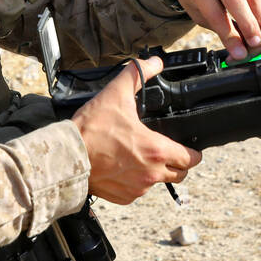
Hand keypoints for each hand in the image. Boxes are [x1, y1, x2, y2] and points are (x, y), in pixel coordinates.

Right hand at [71, 56, 202, 204]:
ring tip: (138, 156)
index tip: (188, 148)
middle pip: (179, 174)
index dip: (192, 152)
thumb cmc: (91, 128)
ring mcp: (138, 188)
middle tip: (165, 151)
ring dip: (154, 172)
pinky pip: (137, 192)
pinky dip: (135, 182)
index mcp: (156, 150)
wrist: (68, 156)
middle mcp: (151, 174)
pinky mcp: (124, 197)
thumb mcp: (117, 93)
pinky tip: (123, 167)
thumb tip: (154, 62)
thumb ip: (138, 74)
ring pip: (157, 182)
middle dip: (177, 164)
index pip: (191, 159)